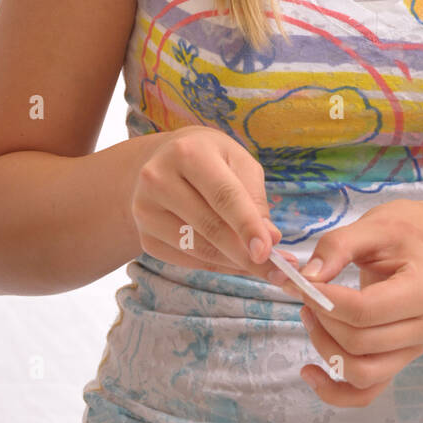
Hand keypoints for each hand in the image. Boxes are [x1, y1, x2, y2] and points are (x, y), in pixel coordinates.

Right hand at [130, 123, 290, 283]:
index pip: (223, 195)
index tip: (268, 252)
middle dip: (246, 254)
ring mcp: (146, 210)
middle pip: (210, 227)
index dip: (247, 225)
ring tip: (261, 266)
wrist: (164, 161)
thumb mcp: (238, 163)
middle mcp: (158, 179)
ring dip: (234, 264)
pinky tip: (233, 261)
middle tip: (277, 270)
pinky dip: (216, 266)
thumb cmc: (211, 159)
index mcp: (188, 152)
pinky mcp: (145, 237)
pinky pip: (187, 261)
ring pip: (198, 250)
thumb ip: (255, 200)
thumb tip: (270, 239)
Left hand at [280, 201, 422, 406]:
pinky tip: (310, 372)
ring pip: (361, 373)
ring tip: (309, 316)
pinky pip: (367, 392)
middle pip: (360, 343)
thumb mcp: (373, 226)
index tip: (302, 282)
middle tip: (304, 293)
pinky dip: (336, 392)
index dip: (325, 301)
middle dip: (322, 320)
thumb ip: (338, 247)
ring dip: (325, 349)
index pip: (365, 311)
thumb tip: (308, 278)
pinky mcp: (398, 360)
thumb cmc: (404, 233)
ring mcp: (414, 349)